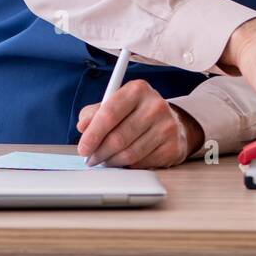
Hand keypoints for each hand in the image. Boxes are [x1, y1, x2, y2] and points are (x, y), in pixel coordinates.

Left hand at [76, 80, 203, 167]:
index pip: (109, 113)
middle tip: (90, 159)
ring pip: (129, 154)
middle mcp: (155, 105)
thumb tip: (83, 127)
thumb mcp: (115, 104)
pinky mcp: (172, 146)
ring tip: (105, 161)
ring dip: (111, 161)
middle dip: (99, 152)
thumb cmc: (136, 113)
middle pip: (118, 137)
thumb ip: (95, 113)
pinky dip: (128, 166)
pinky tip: (124, 161)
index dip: (93, 134)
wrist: (171, 122)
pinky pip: (142, 163)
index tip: (83, 148)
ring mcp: (167, 126)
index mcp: (138, 90)